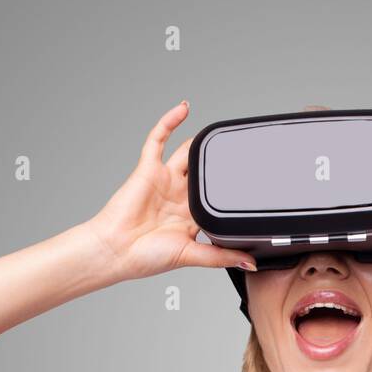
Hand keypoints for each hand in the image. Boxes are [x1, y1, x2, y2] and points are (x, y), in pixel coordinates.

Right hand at [82, 101, 256, 281]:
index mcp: (192, 216)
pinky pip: (158, 139)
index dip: (232, 188)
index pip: (218, 197)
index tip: (254, 180)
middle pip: (205, 172)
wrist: (116, 250)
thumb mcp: (192, 256)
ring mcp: (164, 180)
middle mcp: (180, 195)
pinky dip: (169, 122)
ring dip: (200, 142)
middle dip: (220, 163)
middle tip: (242, 151)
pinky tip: (183, 109)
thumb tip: (250, 262)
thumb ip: (221, 256)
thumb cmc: (146, 256)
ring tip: (219, 132)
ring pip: (187, 153)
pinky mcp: (148, 168)